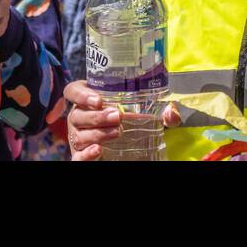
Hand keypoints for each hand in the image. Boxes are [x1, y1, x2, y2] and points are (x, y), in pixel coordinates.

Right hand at [65, 80, 182, 161]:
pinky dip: (85, 154)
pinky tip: (98, 150)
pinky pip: (76, 156)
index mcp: (89, 98)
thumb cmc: (134, 118)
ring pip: (78, 134)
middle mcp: (79, 115)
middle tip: (117, 117)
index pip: (73, 91)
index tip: (99, 100)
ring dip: (97, 133)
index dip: (81, 94)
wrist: (131, 143)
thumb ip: (162, 111)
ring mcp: (78, 135)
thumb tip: (173, 115)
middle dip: (97, 116)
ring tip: (117, 132)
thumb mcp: (148, 110)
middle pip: (77, 114)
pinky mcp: (80, 153)